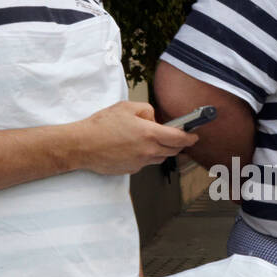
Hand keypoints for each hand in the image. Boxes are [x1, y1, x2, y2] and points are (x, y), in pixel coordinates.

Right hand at [72, 101, 196, 174]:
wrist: (82, 145)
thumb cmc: (101, 125)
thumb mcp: (126, 107)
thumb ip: (147, 110)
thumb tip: (155, 119)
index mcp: (149, 134)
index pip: (179, 138)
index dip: (190, 137)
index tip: (194, 135)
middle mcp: (148, 151)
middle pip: (173, 150)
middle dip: (178, 144)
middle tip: (175, 136)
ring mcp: (140, 163)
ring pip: (159, 157)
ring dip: (161, 149)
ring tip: (146, 138)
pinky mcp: (131, 170)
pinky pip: (145, 162)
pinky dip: (145, 155)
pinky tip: (132, 147)